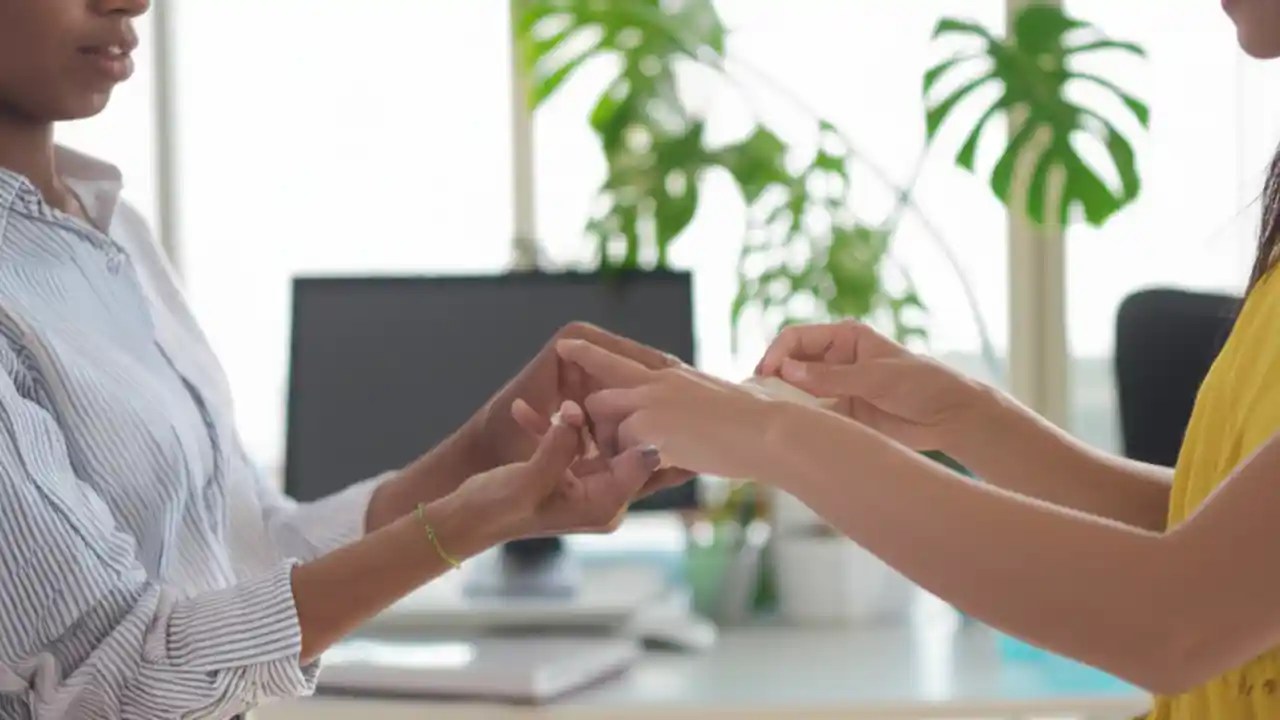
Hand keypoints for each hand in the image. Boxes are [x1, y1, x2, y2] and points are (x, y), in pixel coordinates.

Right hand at [385, 323, 687, 527]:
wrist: (465, 520)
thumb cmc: (496, 507)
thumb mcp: (530, 479)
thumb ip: (557, 447)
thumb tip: (576, 413)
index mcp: (603, 504)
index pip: (643, 463)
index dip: (656, 428)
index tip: (668, 396)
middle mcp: (603, 495)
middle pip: (636, 450)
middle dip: (640, 417)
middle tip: (665, 383)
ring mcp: (587, 483)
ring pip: (608, 439)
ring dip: (596, 412)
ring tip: (598, 382)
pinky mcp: (568, 471)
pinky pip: (578, 439)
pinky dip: (563, 422)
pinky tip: (542, 403)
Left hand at [556, 339, 774, 479]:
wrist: (768, 431)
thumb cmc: (759, 419)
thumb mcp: (724, 397)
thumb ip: (704, 398)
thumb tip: (732, 395)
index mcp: (671, 376)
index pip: (619, 360)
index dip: (589, 352)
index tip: (565, 344)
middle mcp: (655, 386)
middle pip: (600, 398)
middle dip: (597, 425)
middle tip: (614, 449)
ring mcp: (650, 405)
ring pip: (607, 426)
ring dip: (616, 449)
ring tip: (648, 462)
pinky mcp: (650, 429)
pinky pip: (621, 450)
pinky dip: (633, 464)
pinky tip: (661, 467)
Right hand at [756, 321, 988, 450]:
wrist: (951, 417)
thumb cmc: (921, 384)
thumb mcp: (875, 377)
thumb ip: (831, 378)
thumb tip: (787, 372)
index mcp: (845, 339)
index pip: (797, 338)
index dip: (778, 353)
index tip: (767, 374)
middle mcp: (836, 361)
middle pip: (792, 364)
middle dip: (775, 378)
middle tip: (760, 399)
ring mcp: (838, 388)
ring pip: (799, 392)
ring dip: (785, 401)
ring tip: (772, 416)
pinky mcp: (843, 414)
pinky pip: (813, 414)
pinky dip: (801, 420)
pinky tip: (791, 430)